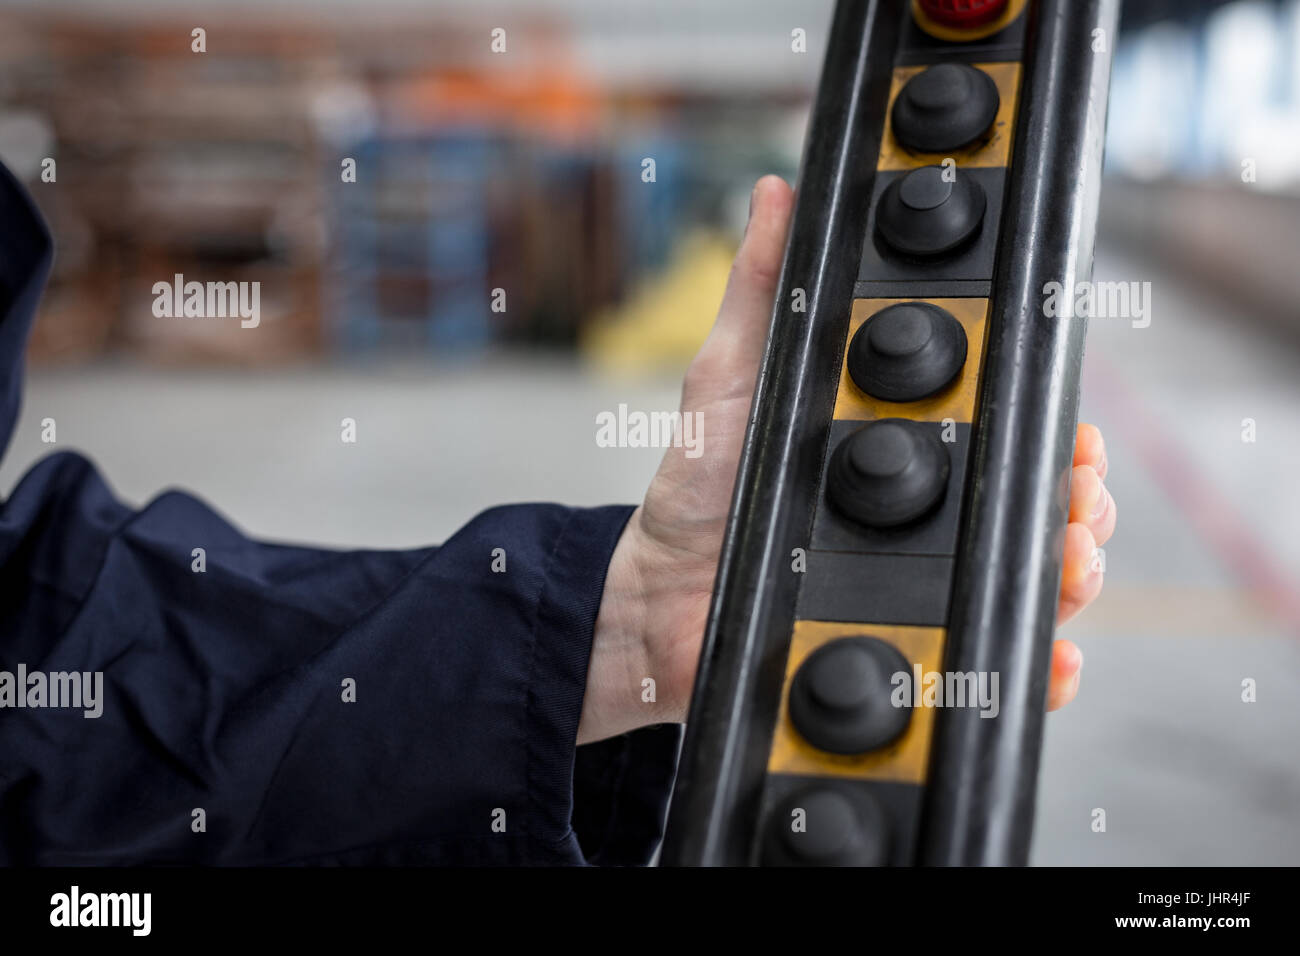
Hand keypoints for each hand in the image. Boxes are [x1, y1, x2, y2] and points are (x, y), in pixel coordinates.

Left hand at [579, 176, 1115, 743]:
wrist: (657, 599)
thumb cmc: (695, 488)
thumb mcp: (729, 376)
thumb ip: (762, 287)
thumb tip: (777, 194)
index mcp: (895, 439)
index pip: (1001, 419)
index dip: (1046, 416)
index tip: (1073, 424)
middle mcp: (922, 507)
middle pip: (1035, 493)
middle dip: (1077, 493)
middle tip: (1078, 494)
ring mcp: (919, 574)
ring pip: (1029, 567)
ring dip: (1073, 564)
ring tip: (1071, 562)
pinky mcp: (906, 636)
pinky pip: (986, 650)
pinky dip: (1036, 658)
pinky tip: (1048, 652)